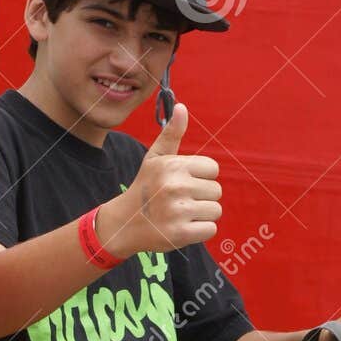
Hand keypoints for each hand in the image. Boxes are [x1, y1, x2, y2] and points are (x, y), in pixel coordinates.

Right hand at [96, 104, 221, 257]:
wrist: (123, 224)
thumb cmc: (145, 187)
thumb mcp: (155, 158)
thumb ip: (171, 134)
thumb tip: (182, 107)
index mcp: (173, 166)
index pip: (212, 169)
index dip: (200, 177)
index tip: (183, 183)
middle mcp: (175, 186)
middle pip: (216, 191)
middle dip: (201, 197)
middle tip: (179, 201)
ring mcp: (178, 211)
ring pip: (215, 210)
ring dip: (201, 215)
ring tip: (180, 214)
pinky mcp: (180, 234)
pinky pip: (210, 229)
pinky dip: (199, 231)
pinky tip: (182, 227)